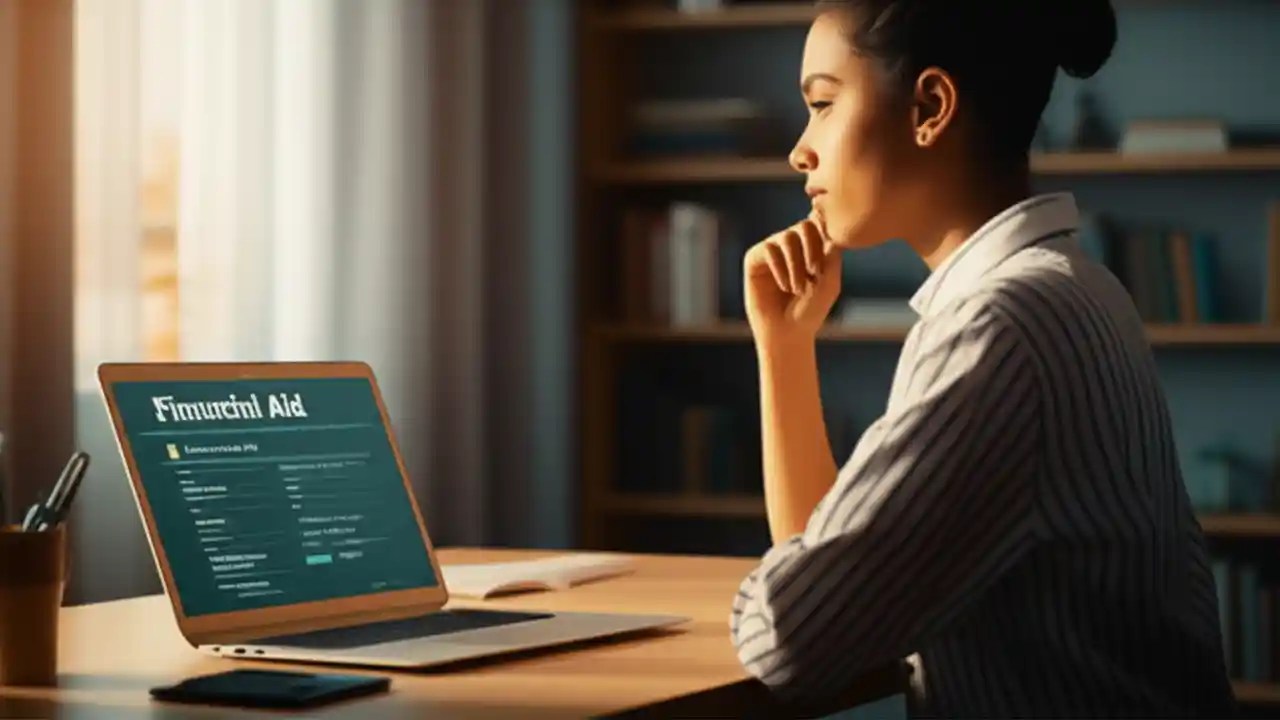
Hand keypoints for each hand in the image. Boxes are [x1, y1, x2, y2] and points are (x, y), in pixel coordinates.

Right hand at [744, 213, 842, 345]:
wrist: (787, 332)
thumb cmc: (811, 310)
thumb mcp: (830, 283)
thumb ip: (832, 255)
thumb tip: (828, 227)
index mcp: (813, 246)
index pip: (821, 223)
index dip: (826, 235)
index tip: (826, 264)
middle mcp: (792, 244)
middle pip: (806, 225)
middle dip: (813, 250)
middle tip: (815, 274)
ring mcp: (773, 249)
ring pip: (788, 237)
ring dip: (796, 264)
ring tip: (798, 288)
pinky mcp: (755, 259)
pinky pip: (769, 249)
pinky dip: (780, 269)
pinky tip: (784, 287)